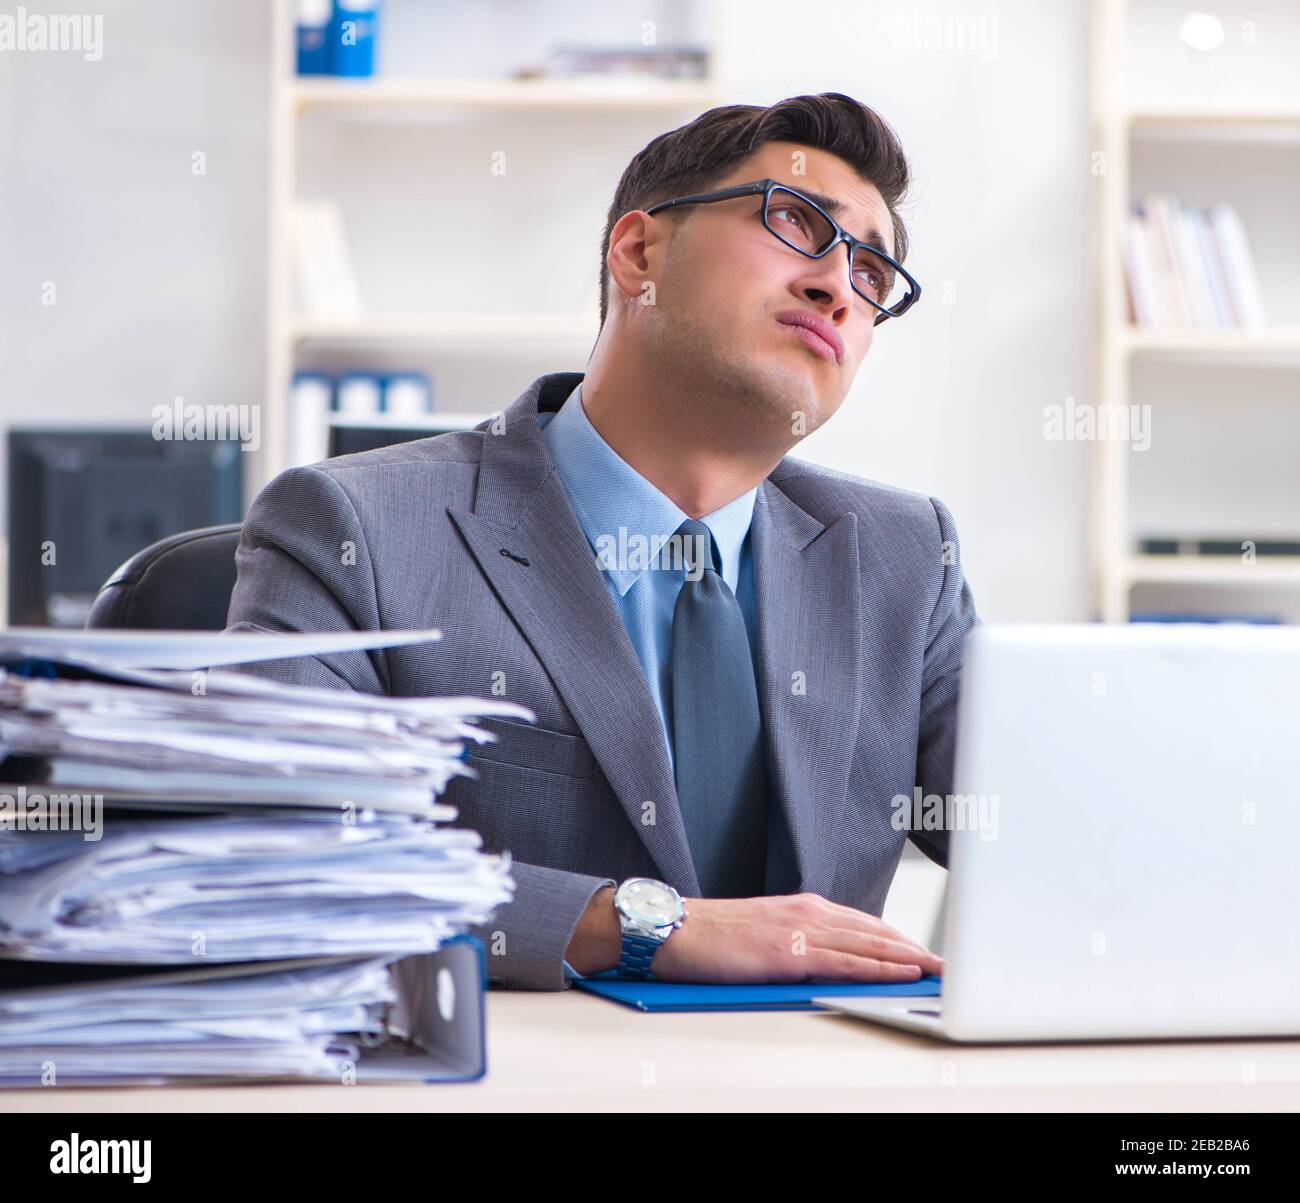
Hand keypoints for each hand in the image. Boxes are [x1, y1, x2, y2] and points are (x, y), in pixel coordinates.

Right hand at [648, 893, 941, 983]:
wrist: (675, 932)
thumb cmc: (713, 938)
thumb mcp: (766, 935)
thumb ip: (801, 945)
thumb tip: (834, 966)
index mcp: (803, 907)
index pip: (865, 924)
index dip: (900, 939)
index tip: (927, 954)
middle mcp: (808, 912)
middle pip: (876, 931)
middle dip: (916, 948)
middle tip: (948, 964)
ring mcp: (801, 930)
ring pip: (869, 944)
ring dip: (910, 957)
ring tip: (940, 969)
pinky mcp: (790, 952)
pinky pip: (846, 961)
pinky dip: (881, 966)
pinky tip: (905, 971)